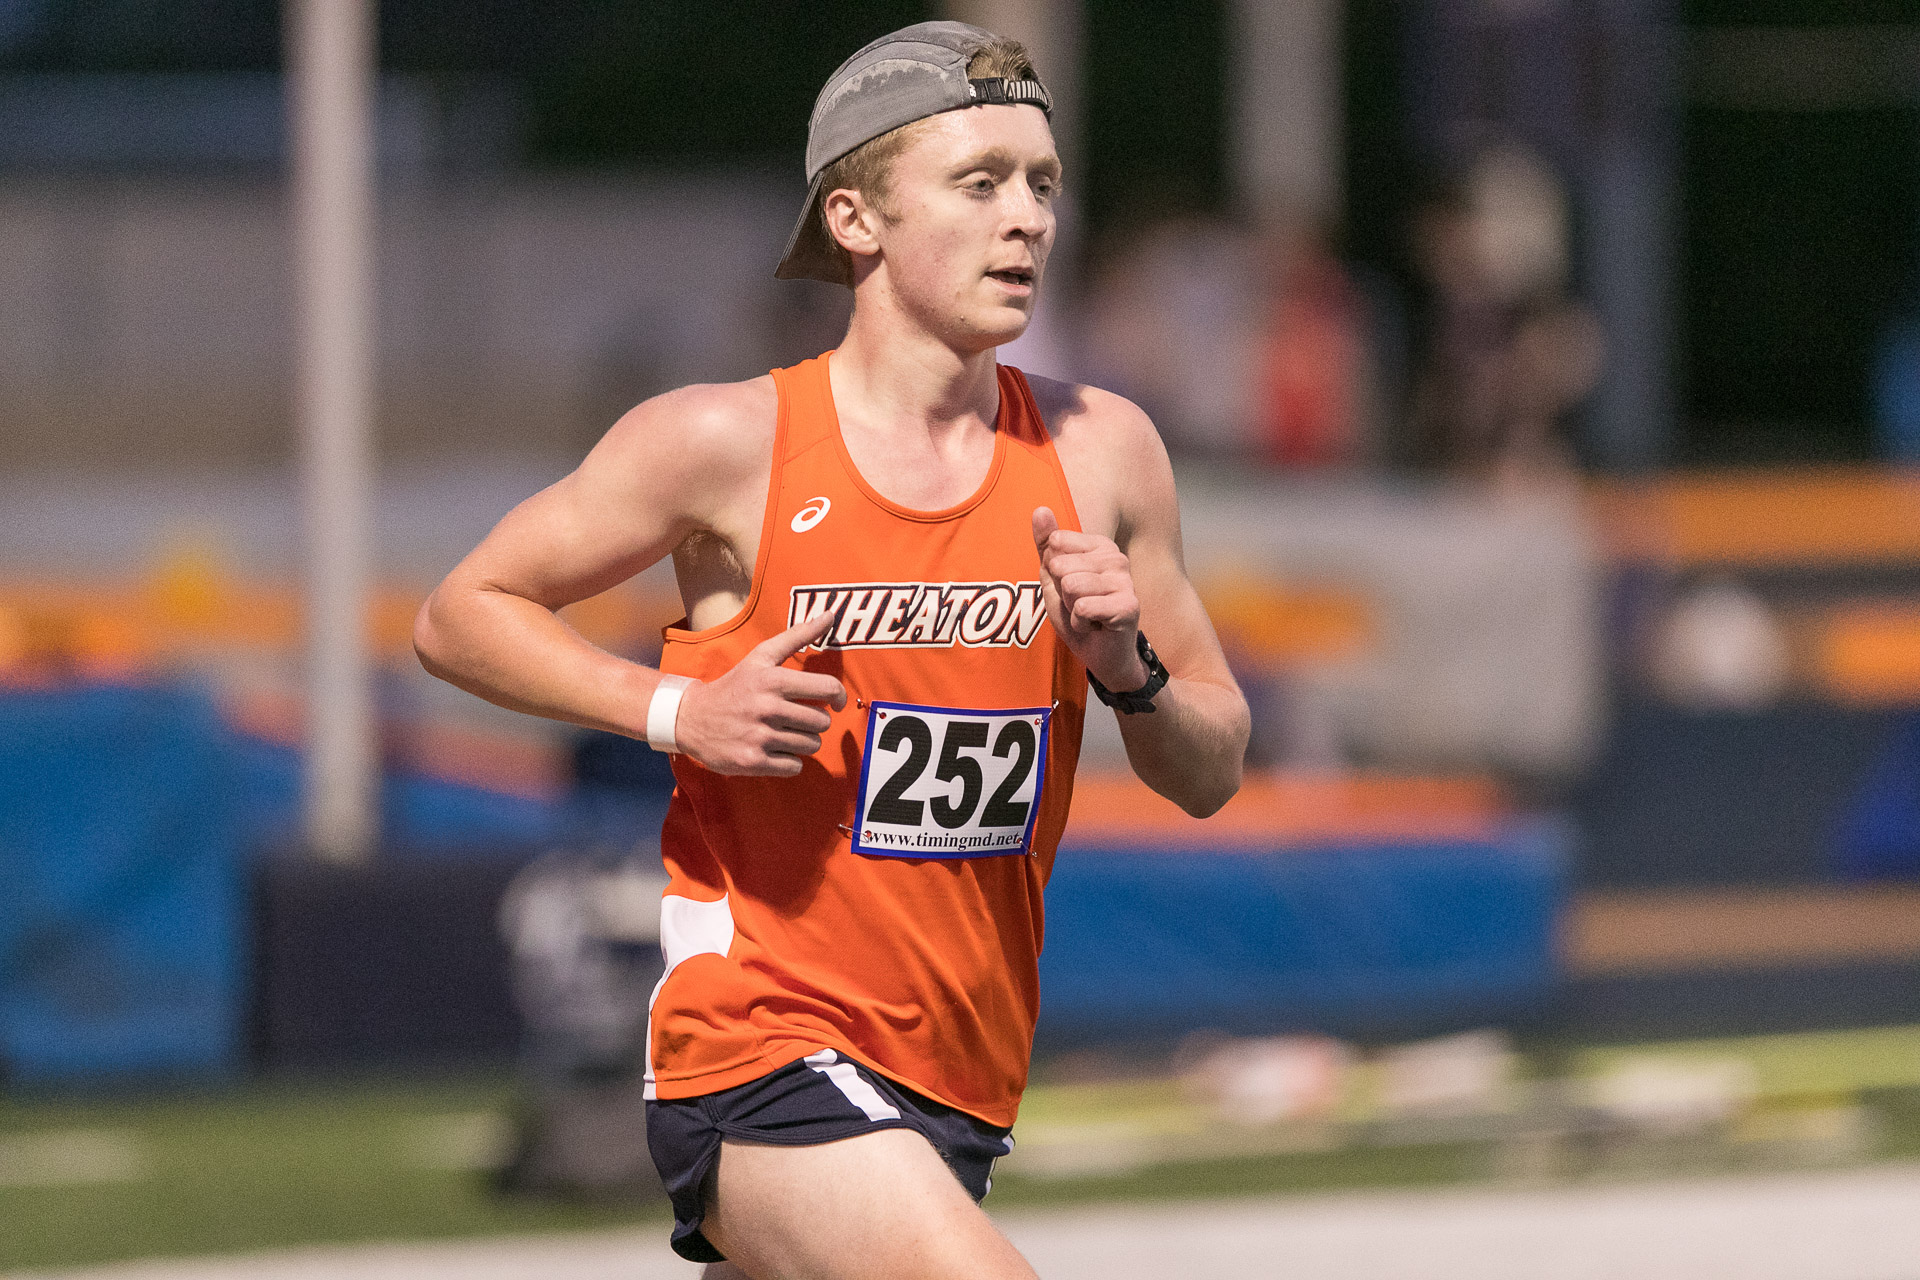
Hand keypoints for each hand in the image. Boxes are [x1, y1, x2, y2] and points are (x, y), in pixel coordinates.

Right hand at [672, 610, 846, 775]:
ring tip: (782, 732)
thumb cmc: (734, 685)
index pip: (828, 689)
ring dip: (802, 741)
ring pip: (811, 745)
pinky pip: (795, 766)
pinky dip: (788, 760)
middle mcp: (767, 708)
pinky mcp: (753, 761)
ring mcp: (760, 737)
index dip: (839, 697)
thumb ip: (797, 636)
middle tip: (795, 717)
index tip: (836, 702)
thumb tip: (830, 614)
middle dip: (814, 721)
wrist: (692, 718)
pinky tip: (772, 749)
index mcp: (773, 680)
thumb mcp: (761, 656)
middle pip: (822, 722)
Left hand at [1032, 506, 1148, 689]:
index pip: (1056, 544)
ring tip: (1087, 615)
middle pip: (1061, 566)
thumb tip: (1040, 509)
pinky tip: (1095, 626)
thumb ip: (1046, 543)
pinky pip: (1082, 607)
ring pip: (1071, 586)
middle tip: (1079, 605)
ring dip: (1071, 609)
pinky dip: (1080, 623)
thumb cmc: (1078, 613)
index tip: (1069, 588)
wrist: (1100, 654)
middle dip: (1061, 593)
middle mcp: (1116, 558)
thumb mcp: (1053, 577)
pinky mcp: (1128, 605)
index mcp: (1100, 546)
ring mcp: (1125, 581)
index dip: (1053, 573)